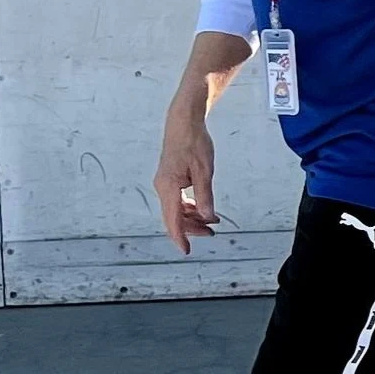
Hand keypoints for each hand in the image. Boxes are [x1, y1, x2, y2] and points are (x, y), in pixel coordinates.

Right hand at [154, 107, 218, 253]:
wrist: (183, 123)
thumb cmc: (193, 142)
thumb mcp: (204, 171)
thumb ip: (205, 196)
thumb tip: (207, 217)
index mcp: (168, 187)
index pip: (172, 220)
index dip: (180, 237)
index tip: (186, 250)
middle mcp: (162, 187)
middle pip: (174, 217)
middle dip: (192, 228)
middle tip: (211, 233)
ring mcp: (164, 183)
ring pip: (176, 209)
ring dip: (192, 217)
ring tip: (211, 221)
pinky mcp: (169, 178)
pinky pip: (177, 199)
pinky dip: (190, 206)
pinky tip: (203, 209)